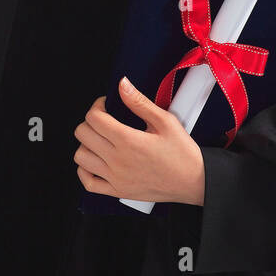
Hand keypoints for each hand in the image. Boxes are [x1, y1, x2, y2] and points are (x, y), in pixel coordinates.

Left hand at [74, 76, 204, 204]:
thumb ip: (139, 102)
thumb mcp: (165, 121)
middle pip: (82, 134)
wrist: (194, 181)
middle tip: (104, 120)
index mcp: (128, 141)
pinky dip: (84, 171)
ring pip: (80, 157)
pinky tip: (95, 161)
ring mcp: (116, 178)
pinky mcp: (118, 191)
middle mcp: (118, 160)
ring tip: (100, 139)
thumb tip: (122, 85)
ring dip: (86, 144)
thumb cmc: (183, 153)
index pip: (94, 118)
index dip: (97, 106)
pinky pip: (88, 183)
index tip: (106, 105)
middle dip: (90, 121)